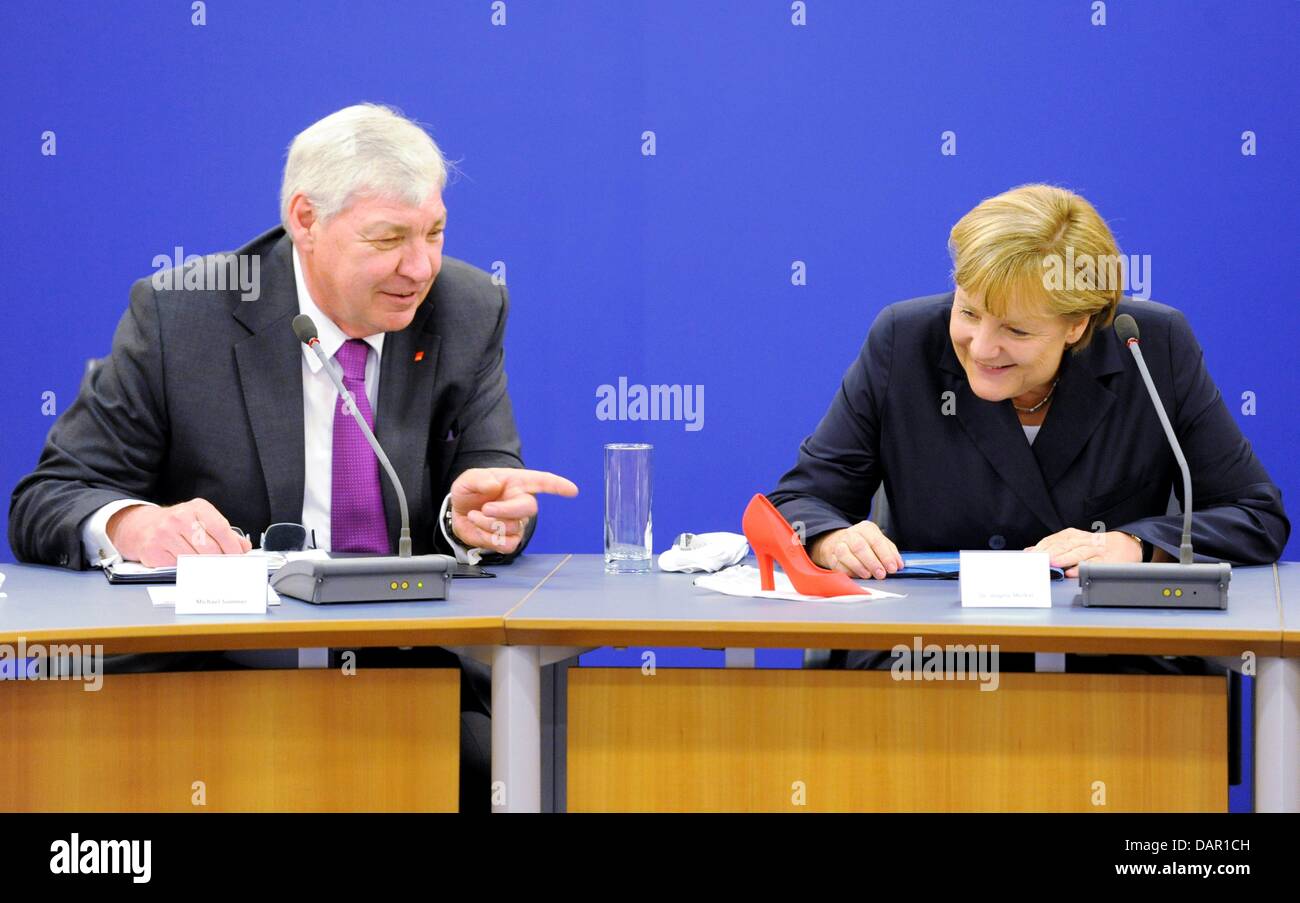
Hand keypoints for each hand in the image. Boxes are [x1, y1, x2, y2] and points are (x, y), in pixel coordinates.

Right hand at [107, 498, 251, 567]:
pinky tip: (189, 568)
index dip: (232, 546)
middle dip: (221, 561)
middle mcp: (180, 518)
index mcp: (197, 508)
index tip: (239, 558)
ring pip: (194, 559)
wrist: (141, 526)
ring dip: (204, 568)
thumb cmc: (178, 525)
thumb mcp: (202, 520)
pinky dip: (186, 570)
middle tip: (227, 569)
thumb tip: (244, 547)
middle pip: (209, 547)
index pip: (220, 528)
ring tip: (210, 571)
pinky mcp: (153, 549)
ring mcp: (164, 533)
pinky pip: (177, 566)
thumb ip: (224, 533)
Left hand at [450, 467, 578, 553]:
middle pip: (529, 508)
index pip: (542, 482)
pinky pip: (507, 545)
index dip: (558, 486)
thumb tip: (494, 485)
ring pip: (512, 528)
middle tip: (485, 509)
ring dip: (488, 524)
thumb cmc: (470, 491)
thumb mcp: (468, 479)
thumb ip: (478, 479)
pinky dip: (489, 538)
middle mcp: (521, 502)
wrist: (458, 512)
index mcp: (517, 483)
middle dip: (505, 510)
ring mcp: (518, 523)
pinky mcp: (509, 540)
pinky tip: (481, 530)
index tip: (572, 490)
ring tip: (475, 515)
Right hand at [808, 520, 902, 579]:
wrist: (838, 542)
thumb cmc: (863, 543)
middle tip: (881, 574)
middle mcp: (851, 534)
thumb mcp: (878, 542)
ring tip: (868, 575)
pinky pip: (838, 565)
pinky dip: (849, 571)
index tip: (893, 568)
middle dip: (873, 562)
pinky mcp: (831, 556)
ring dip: (859, 567)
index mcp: (866, 528)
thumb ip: (890, 552)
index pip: (877, 540)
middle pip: (860, 546)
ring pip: (846, 554)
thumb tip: (898, 564)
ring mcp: (839, 545)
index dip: (886, 556)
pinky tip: (857, 575)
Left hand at [1025, 528, 1141, 577]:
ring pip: (1079, 552)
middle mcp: (1086, 541)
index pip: (1057, 539)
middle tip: (1039, 559)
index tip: (1032, 553)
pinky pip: (1094, 564)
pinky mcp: (1107, 561)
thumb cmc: (1097, 546)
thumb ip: (1055, 546)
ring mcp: (1097, 551)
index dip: (1044, 546)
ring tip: (1053, 563)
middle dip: (1051, 552)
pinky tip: (1072, 572)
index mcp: (1076, 535)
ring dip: (1065, 558)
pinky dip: (1082, 567)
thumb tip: (1031, 551)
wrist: (1128, 545)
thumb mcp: (1075, 542)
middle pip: (1066, 545)